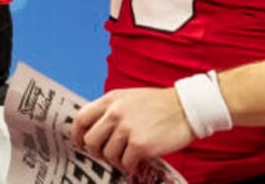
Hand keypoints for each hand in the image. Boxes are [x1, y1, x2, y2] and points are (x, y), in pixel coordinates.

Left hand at [71, 87, 194, 174]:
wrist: (187, 108)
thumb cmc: (159, 104)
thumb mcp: (129, 98)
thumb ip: (112, 109)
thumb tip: (96, 128)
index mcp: (111, 100)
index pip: (81, 118)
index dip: (77, 134)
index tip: (80, 143)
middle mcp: (115, 113)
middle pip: (90, 140)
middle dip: (96, 152)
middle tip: (106, 156)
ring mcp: (127, 129)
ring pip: (107, 154)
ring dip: (115, 160)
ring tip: (125, 159)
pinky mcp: (140, 145)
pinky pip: (125, 163)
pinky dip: (129, 166)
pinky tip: (136, 164)